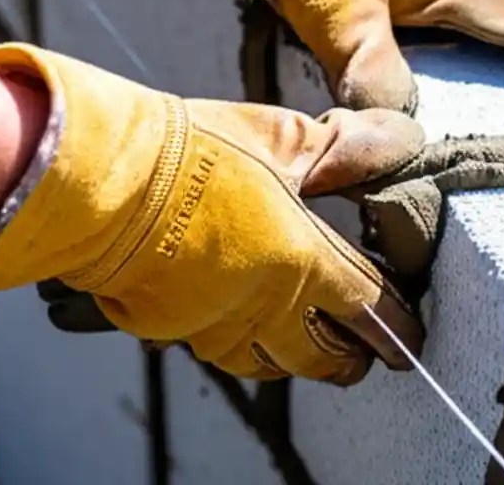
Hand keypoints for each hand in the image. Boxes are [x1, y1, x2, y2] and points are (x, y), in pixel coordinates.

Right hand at [0, 44, 425, 384]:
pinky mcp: (167, 328)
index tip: (407, 337)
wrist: (96, 178)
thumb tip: (403, 144)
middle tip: (361, 355)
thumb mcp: (282, 136)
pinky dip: (239, 345)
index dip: (394, 327)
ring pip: (268, 365)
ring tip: (307, 349)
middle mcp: (262, 307)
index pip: (367, 310)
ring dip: (294, 359)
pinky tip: (241, 328)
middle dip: (348, 359)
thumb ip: (349, 147)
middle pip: (321, 358)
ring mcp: (211, 324)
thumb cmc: (192, 151)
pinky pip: (215, 350)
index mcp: (302, 260)